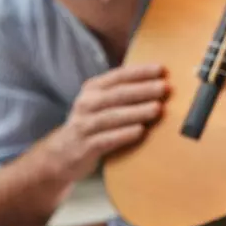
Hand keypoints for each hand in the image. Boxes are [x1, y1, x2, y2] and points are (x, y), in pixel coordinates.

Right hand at [36, 64, 169, 182]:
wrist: (61, 155)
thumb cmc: (92, 124)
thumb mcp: (101, 103)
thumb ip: (124, 92)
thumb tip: (159, 81)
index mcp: (93, 89)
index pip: (118, 76)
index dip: (140, 72)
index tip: (161, 69)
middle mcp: (86, 104)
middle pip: (117, 94)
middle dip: (143, 90)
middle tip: (164, 87)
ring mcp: (84, 126)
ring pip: (112, 116)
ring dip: (136, 111)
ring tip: (157, 108)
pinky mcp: (85, 147)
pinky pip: (106, 140)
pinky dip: (124, 135)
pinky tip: (140, 131)